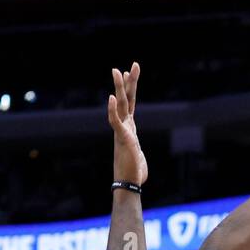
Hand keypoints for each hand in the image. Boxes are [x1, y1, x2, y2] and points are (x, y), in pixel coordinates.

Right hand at [108, 61, 147, 187]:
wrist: (128, 184)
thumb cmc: (134, 174)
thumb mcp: (139, 158)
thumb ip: (138, 153)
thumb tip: (139, 161)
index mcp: (129, 128)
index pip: (129, 104)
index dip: (130, 88)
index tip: (130, 72)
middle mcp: (125, 126)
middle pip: (127, 99)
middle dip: (129, 82)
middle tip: (133, 65)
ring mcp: (123, 131)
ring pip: (121, 105)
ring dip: (120, 88)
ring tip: (118, 71)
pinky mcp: (123, 138)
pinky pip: (115, 122)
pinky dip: (112, 110)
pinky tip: (111, 98)